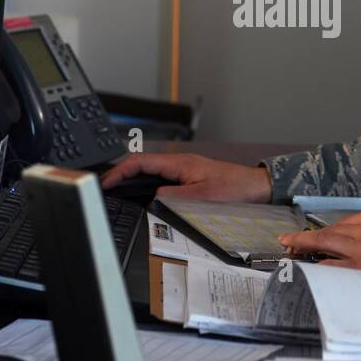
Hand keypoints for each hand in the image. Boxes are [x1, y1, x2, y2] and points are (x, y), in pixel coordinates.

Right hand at [100, 153, 272, 202]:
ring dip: (131, 178)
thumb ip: (174, 197)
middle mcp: (178, 163)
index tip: (105, 182)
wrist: (256, 187)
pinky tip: (141, 195)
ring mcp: (183, 169)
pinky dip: (145, 183)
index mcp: (179, 163)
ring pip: (150, 171)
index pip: (140, 162)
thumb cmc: (235, 189)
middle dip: (120, 174)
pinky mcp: (188, 177)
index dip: (119, 171)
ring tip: (116, 192)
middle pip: (141, 164)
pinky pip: (160, 178)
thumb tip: (152, 198)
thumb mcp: (201, 197)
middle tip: (104, 188)